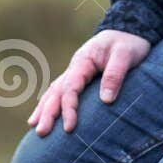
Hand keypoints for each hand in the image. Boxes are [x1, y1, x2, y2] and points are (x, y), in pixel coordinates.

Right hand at [27, 29, 150, 135]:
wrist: (129, 30)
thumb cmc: (128, 42)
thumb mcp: (125, 55)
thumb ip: (114, 75)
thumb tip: (105, 100)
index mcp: (83, 61)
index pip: (70, 88)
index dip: (68, 108)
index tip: (69, 128)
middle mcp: (75, 67)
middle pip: (56, 91)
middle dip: (47, 112)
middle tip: (40, 132)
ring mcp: (76, 71)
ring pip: (54, 91)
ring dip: (44, 108)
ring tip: (34, 127)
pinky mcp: (80, 76)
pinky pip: (61, 90)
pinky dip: (50, 102)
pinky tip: (44, 113)